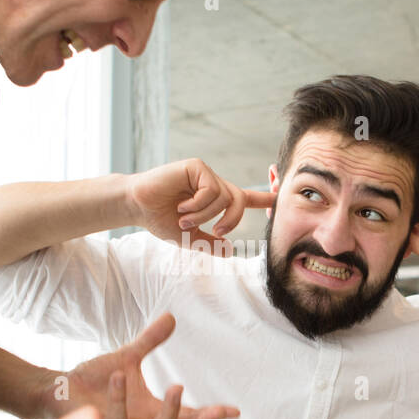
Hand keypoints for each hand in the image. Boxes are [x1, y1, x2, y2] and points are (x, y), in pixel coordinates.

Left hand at [48, 313, 238, 418]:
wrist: (57, 389)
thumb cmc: (93, 380)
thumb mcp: (128, 357)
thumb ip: (150, 342)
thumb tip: (171, 317)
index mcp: (152, 415)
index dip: (212, 418)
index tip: (234, 411)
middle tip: (217, 411)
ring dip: (170, 414)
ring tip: (178, 386)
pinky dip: (118, 398)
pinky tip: (119, 375)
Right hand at [126, 158, 275, 247]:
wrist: (137, 207)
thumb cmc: (159, 219)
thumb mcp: (189, 237)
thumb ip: (209, 243)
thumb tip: (230, 251)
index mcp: (215, 199)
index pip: (246, 198)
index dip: (264, 199)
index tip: (281, 198)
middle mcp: (213, 185)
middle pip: (240, 201)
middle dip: (232, 221)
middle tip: (215, 232)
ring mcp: (205, 174)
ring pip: (225, 198)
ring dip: (205, 215)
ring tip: (184, 219)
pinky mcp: (196, 167)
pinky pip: (211, 189)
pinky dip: (198, 204)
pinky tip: (181, 206)